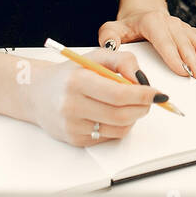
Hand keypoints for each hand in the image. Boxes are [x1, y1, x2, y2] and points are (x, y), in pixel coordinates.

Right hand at [21, 47, 163, 146]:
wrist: (38, 93)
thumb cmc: (70, 74)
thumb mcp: (95, 57)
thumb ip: (122, 61)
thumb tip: (142, 79)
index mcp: (77, 82)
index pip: (118, 94)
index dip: (143, 95)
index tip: (158, 93)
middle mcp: (72, 106)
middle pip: (121, 114)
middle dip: (143, 107)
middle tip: (150, 100)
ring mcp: (73, 126)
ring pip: (119, 128)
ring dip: (133, 117)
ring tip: (130, 104)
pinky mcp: (75, 140)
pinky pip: (109, 136)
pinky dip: (119, 125)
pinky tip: (112, 113)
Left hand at [105, 6, 195, 87]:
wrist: (141, 13)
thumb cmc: (128, 26)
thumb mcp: (112, 29)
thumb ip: (109, 37)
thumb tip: (111, 47)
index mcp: (152, 22)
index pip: (165, 40)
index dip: (174, 57)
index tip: (182, 72)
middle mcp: (171, 22)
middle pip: (185, 44)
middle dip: (194, 63)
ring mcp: (184, 27)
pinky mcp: (192, 32)